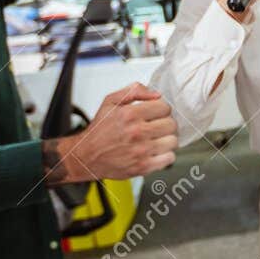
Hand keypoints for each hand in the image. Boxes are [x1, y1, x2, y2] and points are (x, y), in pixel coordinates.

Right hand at [49, 83, 177, 182]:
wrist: (86, 155)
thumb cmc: (99, 130)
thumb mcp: (110, 102)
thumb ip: (134, 91)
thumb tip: (156, 94)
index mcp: (130, 114)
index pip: (165, 107)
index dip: (161, 110)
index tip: (155, 114)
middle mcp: (136, 132)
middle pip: (171, 124)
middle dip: (165, 124)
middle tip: (155, 127)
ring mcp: (141, 151)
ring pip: (173, 141)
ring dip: (166, 140)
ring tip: (154, 140)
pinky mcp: (143, 167)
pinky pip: (169, 158)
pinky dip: (165, 155)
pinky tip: (154, 152)